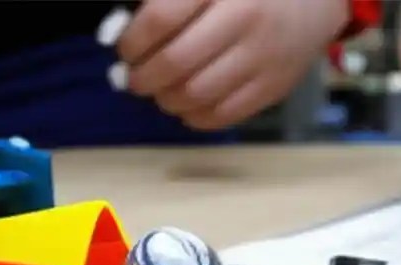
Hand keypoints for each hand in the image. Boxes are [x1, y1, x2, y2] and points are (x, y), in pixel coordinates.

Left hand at [115, 0, 349, 130]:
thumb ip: (169, 0)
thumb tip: (127, 28)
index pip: (161, 18)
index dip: (132, 40)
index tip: (125, 48)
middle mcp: (245, 20)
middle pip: (175, 63)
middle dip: (142, 77)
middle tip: (134, 77)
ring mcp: (263, 58)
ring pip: (196, 95)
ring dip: (165, 99)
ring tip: (160, 92)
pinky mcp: (275, 87)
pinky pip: (223, 114)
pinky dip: (194, 117)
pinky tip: (187, 105)